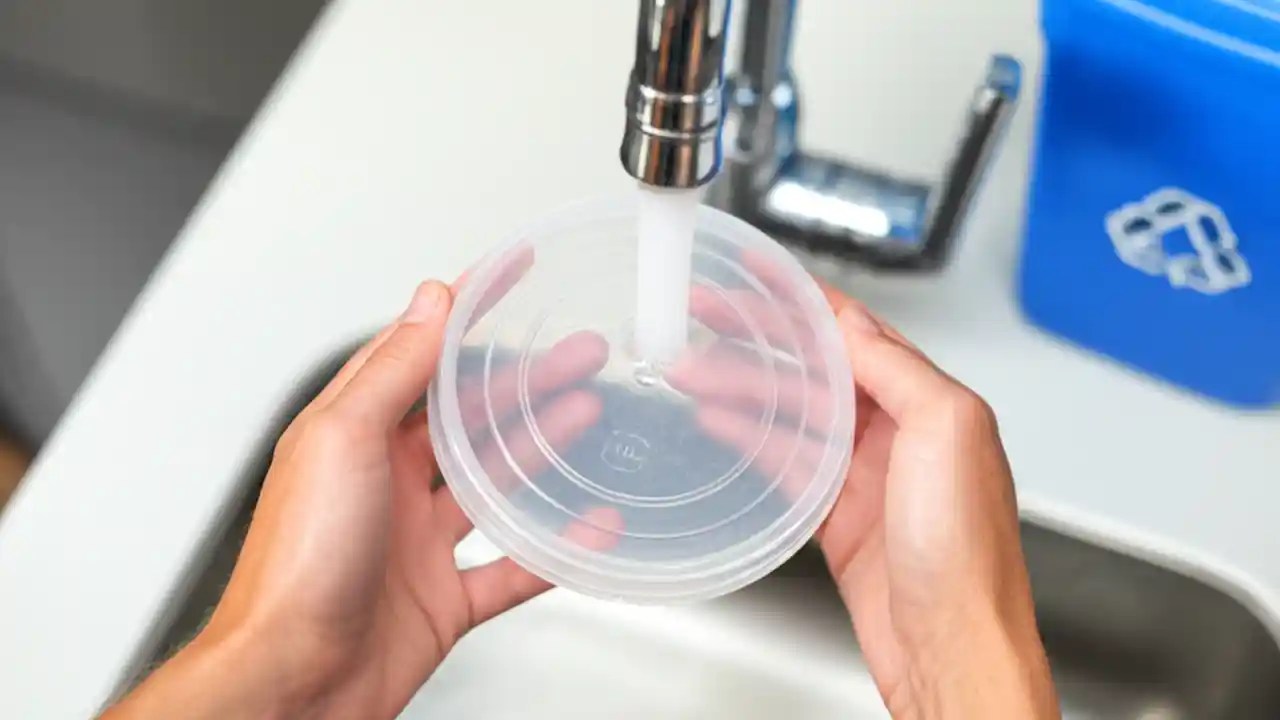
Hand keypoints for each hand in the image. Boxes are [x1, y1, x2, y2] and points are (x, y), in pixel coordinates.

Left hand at [106, 271, 610, 719]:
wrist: (291, 682)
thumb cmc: (296, 569)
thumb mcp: (343, 441)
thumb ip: (392, 370)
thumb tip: (429, 301)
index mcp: (354, 434)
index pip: (420, 351)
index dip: (468, 308)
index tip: (510, 272)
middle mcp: (386, 482)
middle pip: (470, 416)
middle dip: (527, 379)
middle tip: (580, 351)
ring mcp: (415, 541)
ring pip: (495, 483)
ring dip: (544, 447)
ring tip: (591, 413)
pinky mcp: (441, 599)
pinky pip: (512, 566)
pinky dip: (556, 548)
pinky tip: (591, 528)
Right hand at [671, 262, 1057, 718]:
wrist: (953, 649)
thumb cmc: (967, 558)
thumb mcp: (947, 432)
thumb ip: (898, 370)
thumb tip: (852, 325)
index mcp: (933, 403)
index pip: (857, 331)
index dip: (802, 299)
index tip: (757, 273)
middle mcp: (901, 433)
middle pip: (814, 368)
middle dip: (757, 338)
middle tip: (704, 316)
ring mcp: (867, 477)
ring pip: (791, 414)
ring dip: (740, 389)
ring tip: (690, 370)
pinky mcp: (839, 518)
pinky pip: (785, 464)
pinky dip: (748, 439)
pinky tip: (717, 422)